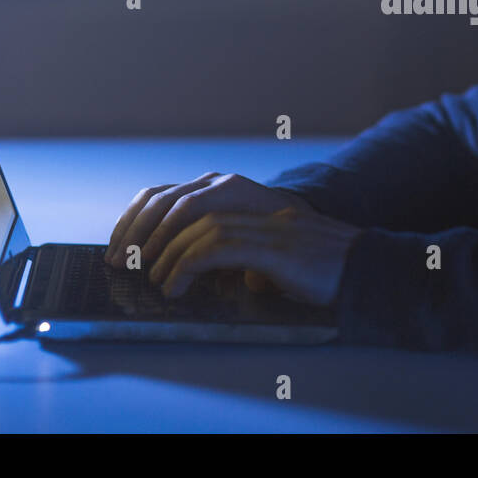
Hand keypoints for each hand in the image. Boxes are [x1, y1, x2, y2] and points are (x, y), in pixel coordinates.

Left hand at [104, 173, 360, 306]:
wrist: (360, 266)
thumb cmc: (311, 263)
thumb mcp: (259, 247)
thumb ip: (225, 244)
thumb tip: (177, 264)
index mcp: (238, 193)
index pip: (172, 191)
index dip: (137, 215)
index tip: (118, 243)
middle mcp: (245, 196)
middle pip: (172, 201)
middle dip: (138, 233)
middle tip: (121, 264)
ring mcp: (258, 216)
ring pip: (189, 223)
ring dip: (161, 254)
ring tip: (152, 280)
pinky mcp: (270, 242)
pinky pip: (212, 248)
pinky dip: (185, 267)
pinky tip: (175, 287)